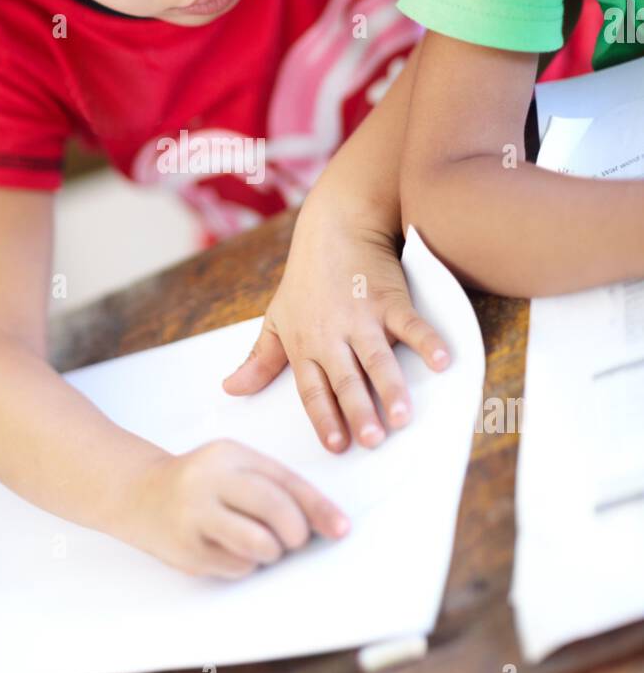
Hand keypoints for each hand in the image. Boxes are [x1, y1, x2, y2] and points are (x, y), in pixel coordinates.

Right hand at [126, 440, 349, 578]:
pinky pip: (237, 566)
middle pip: (274, 508)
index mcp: (230, 454)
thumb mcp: (234, 467)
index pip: (285, 480)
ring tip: (264, 545)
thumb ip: (273, 485)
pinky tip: (231, 549)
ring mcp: (194, 515)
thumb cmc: (200, 483)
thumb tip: (324, 521)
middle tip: (295, 539)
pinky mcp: (186, 549)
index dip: (319, 508)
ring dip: (272, 551)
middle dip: (296, 532)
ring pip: (258, 543)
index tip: (341, 528)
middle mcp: (209, 480)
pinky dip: (246, 564)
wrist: (138, 494)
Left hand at [223, 198, 449, 452]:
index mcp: (304, 345)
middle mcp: (332, 335)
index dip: (324, 418)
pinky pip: (410, 323)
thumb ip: (259, 359)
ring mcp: (361, 316)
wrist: (334, 226)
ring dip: (390, 387)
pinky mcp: (388, 298)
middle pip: (345, 379)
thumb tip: (230, 389)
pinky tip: (442, 362)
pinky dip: (427, 341)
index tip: (337, 446)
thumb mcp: (277, 317)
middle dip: (358, 411)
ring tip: (403, 416)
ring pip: (376, 357)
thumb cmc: (305, 278)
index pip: (312, 389)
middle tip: (371, 441)